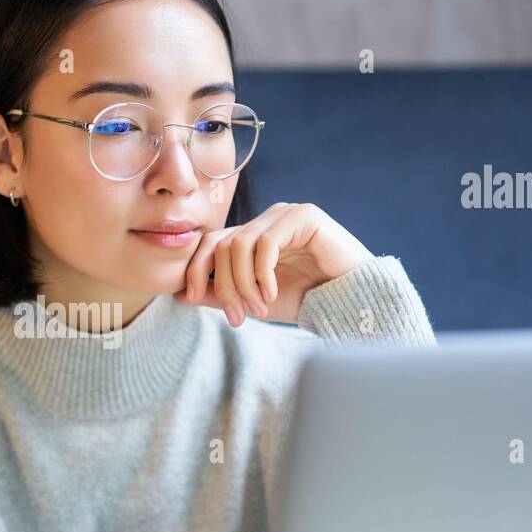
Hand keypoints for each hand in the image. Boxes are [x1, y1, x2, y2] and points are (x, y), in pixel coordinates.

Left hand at [175, 202, 374, 325]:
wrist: (350, 300)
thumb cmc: (306, 299)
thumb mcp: (253, 301)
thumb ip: (220, 294)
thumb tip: (182, 292)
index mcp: (251, 235)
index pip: (210, 243)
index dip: (194, 269)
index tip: (190, 298)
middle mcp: (265, 220)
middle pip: (221, 245)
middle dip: (224, 286)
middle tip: (237, 317)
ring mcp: (284, 215)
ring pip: (239, 244)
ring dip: (243, 284)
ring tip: (259, 309)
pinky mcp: (304, 216)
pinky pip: (266, 242)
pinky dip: (262, 273)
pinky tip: (272, 294)